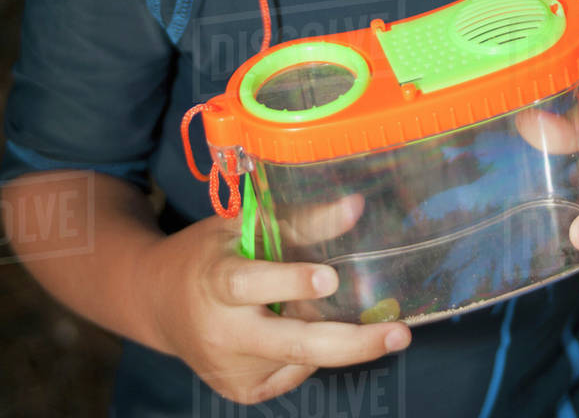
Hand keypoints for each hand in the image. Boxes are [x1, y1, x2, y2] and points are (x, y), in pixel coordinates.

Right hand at [141, 197, 410, 404]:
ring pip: (302, 358)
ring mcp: (232, 369)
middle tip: (399, 334)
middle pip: (294, 344)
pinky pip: (293, 371)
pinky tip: (295, 325)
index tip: (329, 277)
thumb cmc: (209, 253)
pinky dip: (308, 350)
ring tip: (332, 306)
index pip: (251, 284)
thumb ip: (299, 221)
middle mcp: (223, 332)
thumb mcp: (244, 227)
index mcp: (216, 280)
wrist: (158, 303)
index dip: (290, 281)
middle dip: (352, 342)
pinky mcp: (242, 391)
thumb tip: (357, 206)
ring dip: (331, 334)